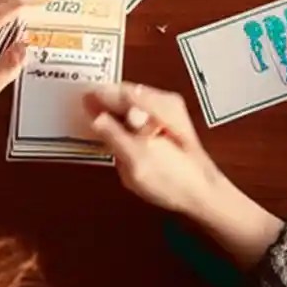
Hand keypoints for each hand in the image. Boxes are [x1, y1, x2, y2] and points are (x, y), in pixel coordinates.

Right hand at [85, 82, 284, 268]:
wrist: (204, 195)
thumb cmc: (174, 180)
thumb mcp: (136, 160)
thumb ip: (114, 135)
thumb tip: (95, 116)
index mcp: (159, 105)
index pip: (122, 91)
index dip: (100, 94)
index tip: (82, 97)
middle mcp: (165, 103)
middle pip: (128, 95)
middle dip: (107, 100)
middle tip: (86, 107)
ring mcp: (167, 114)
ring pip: (133, 104)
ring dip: (115, 109)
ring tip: (97, 119)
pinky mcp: (167, 127)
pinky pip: (139, 116)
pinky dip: (125, 120)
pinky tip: (117, 132)